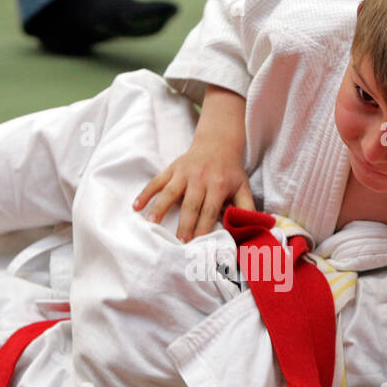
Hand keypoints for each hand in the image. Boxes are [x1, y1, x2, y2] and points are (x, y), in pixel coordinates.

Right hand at [132, 137, 254, 241]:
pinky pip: (156, 181)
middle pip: (190, 204)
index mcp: (219, 184)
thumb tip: (250, 229)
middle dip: (184, 224)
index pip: (210, 209)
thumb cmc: (231, 172)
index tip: (198, 243)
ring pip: (170, 192)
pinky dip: (146, 193)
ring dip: (160, 208)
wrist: (218, 143)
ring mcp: (184, 172)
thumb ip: (246, 208)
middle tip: (178, 242)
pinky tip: (136, 206)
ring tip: (152, 224)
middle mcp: (200, 178)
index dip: (203, 226)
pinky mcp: (172, 168)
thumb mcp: (243, 187)